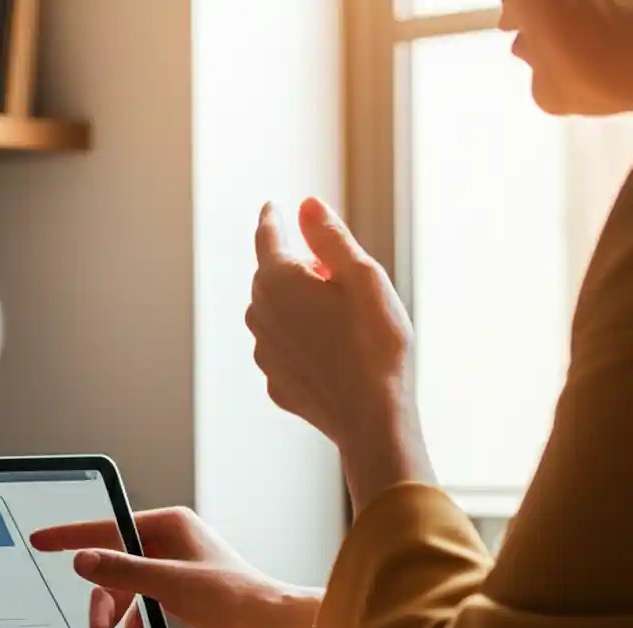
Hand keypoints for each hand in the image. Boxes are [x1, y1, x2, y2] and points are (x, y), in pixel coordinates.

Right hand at [30, 508, 326, 627]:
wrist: (271, 627)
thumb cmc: (234, 598)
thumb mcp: (168, 584)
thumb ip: (122, 570)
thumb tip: (84, 559)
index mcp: (169, 524)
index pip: (108, 527)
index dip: (71, 535)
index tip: (42, 538)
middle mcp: (172, 539)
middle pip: (116, 561)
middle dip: (103, 594)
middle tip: (96, 622)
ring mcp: (177, 564)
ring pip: (129, 583)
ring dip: (118, 609)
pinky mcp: (183, 588)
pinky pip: (145, 598)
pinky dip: (135, 617)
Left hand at [248, 198, 431, 508]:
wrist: (372, 417)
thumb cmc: (375, 342)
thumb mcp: (363, 276)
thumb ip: (329, 237)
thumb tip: (305, 204)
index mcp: (278, 281)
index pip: (267, 237)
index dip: (272, 218)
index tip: (272, 207)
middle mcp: (259, 314)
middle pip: (273, 278)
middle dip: (298, 269)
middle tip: (338, 278)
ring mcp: (263, 351)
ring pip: (276, 315)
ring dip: (298, 308)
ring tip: (341, 320)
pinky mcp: (275, 382)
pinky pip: (286, 350)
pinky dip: (303, 343)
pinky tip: (333, 354)